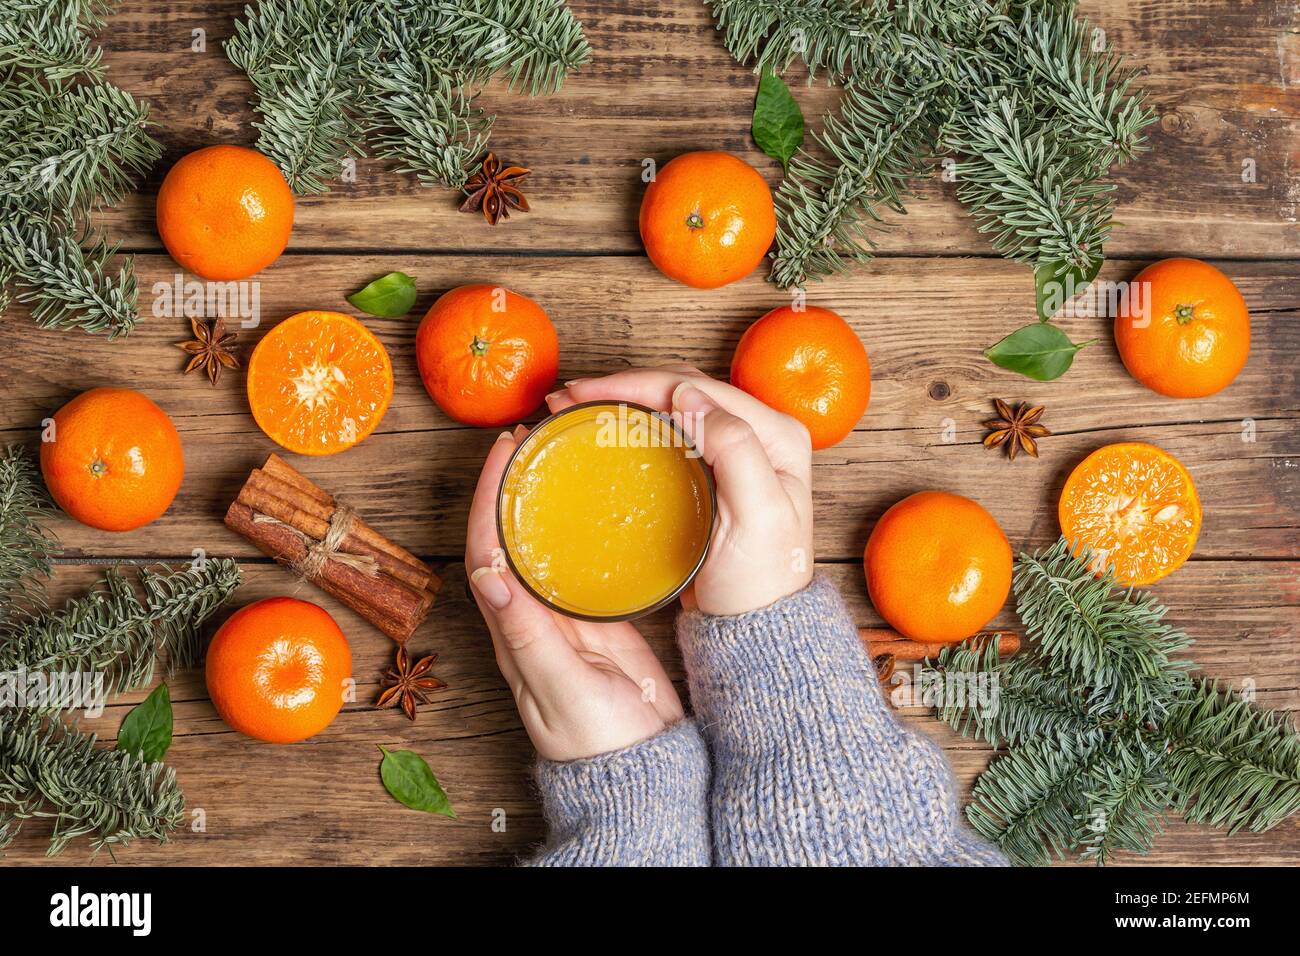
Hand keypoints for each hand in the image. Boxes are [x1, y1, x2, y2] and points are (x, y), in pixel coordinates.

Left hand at [465, 427, 683, 761]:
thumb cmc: (602, 743)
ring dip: (535, 501)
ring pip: (536, 548)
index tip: (503, 451)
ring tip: (552, 455)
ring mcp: (560, 622)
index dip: (487, 499)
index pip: (485, 551)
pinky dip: (571, 529)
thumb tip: (487, 574)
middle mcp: (528, 622)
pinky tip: (590, 508)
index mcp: (513, 634)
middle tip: (527, 438)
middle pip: (504, 540)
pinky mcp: (593, 624)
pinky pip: (571, 566)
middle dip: (507, 486)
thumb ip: (529, 635)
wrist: (643, 775)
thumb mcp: (565, 689)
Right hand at [547, 366, 813, 615]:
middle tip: (572, 395)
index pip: (700, 390)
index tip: (589, 393)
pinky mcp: (713, 472)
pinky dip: (636, 424)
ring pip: (674, 406)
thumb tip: (688, 395)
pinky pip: (670, 433)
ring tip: (579, 404)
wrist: (754, 629)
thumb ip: (734, 448)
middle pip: (685, 390)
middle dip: (627, 385)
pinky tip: (607, 428)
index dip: (641, 384)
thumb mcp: (757, 514)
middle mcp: (761, 434)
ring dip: (627, 399)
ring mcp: (736, 452)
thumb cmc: (760, 581)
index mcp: (778, 435)